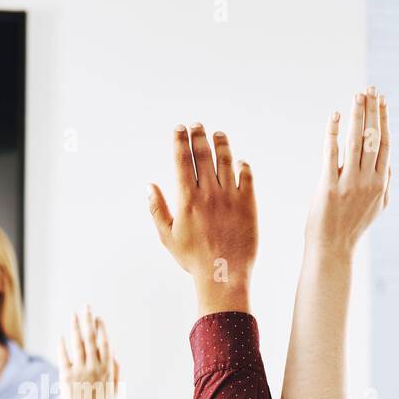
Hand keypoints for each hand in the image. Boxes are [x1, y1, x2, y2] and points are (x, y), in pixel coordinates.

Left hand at [57, 305, 118, 398]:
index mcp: (106, 369)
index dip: (101, 329)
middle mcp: (93, 366)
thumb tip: (114, 351)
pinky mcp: (66, 375)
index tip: (98, 318)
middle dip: (89, 320)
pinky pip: (64, 356)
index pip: (104, 343)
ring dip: (75, 327)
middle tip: (86, 306)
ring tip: (73, 315)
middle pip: (91, 338)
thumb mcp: (114, 389)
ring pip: (77, 343)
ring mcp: (79, 370)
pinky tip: (62, 335)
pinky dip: (63, 345)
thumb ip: (115, 370)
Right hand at [148, 124, 256, 313]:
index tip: (179, 128)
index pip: (182, 161)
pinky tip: (238, 161)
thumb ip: (157, 209)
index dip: (180, 141)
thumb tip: (149, 186)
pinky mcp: (248, 203)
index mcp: (187, 199)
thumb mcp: (168, 236)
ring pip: (226, 160)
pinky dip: (242, 165)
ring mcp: (230, 197)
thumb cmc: (194, 258)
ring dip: (221, 144)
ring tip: (217, 134)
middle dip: (199, 136)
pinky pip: (246, 176)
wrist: (223, 273)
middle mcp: (209, 193)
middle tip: (197, 125)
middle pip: (203, 155)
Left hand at [306, 87, 391, 253]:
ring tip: (357, 96)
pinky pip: (332, 154)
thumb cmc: (352, 227)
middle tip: (370, 89)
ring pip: (356, 142)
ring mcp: (350, 183)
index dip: (384, 119)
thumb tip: (390, 164)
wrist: (333, 248)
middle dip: (372, 111)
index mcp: (382, 182)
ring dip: (357, 116)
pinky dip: (334, 133)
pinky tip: (335, 117)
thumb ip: (385, 184)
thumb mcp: (377, 206)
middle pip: (373, 138)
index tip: (382, 100)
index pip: (385, 143)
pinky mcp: (329, 187)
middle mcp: (369, 180)